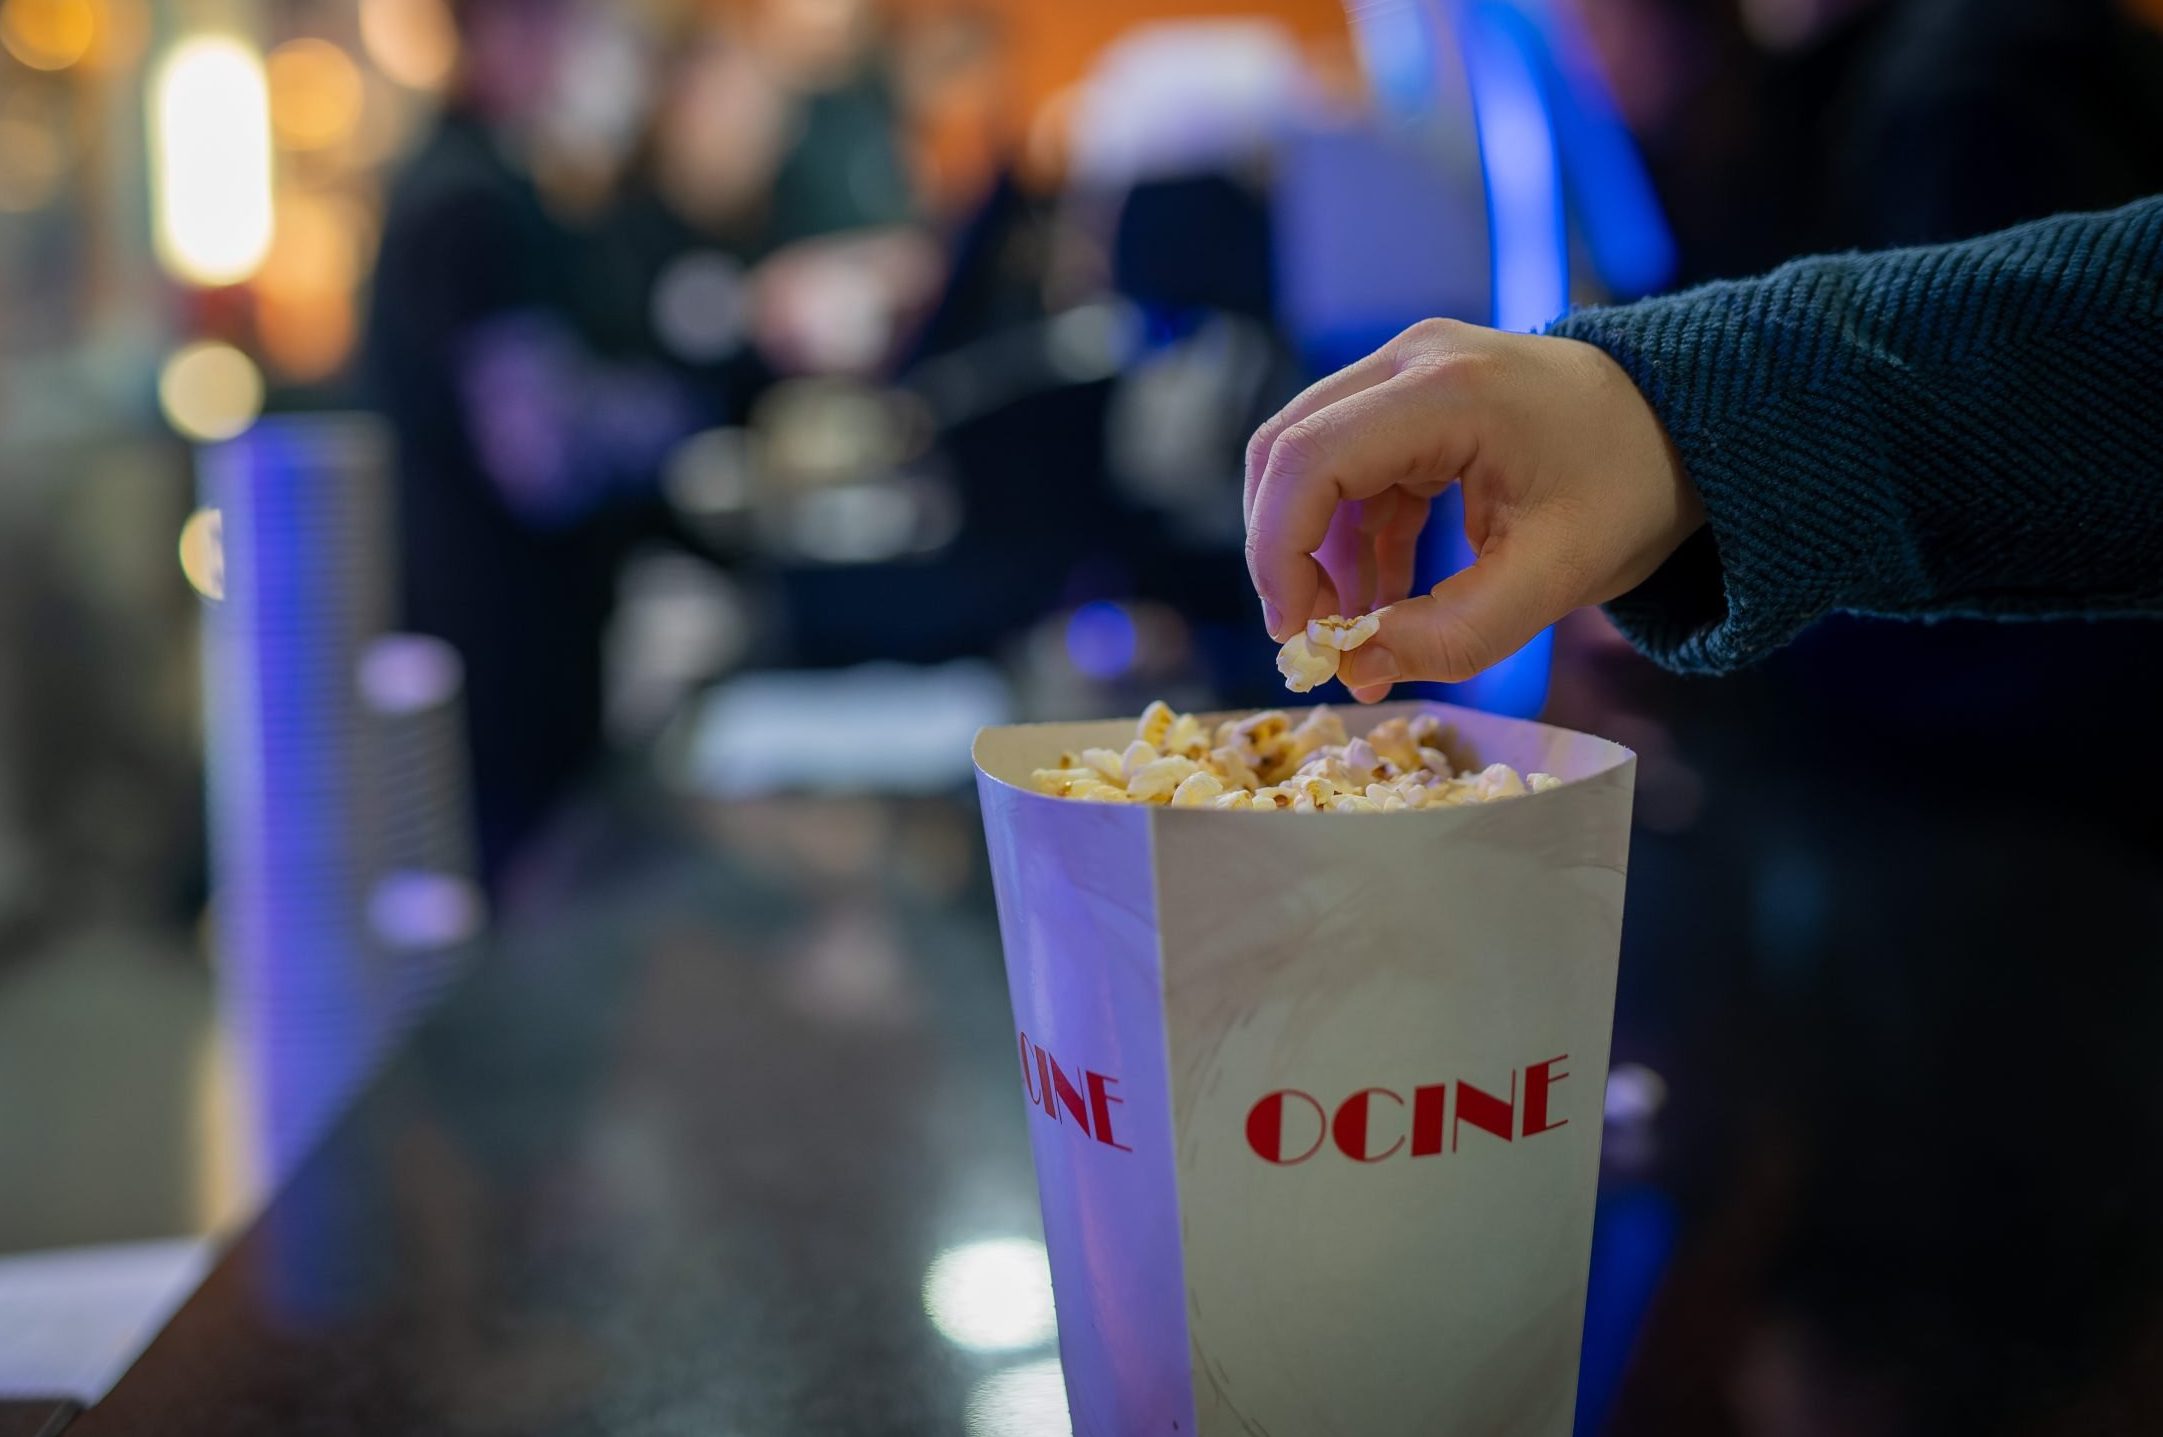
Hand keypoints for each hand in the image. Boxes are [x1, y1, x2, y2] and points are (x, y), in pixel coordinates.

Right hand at [1243, 319, 1702, 699]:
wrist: (1688, 429)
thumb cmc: (1631, 492)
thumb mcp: (1554, 579)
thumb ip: (1455, 634)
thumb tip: (1355, 667)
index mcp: (1448, 390)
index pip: (1308, 459)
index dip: (1280, 552)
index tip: (1298, 635)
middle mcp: (1411, 360)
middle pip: (1287, 450)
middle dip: (1286, 554)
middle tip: (1313, 640)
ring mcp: (1408, 369)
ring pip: (1307, 460)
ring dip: (1316, 550)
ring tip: (1357, 629)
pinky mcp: (1412, 396)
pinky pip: (1346, 467)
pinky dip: (1349, 537)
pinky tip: (1381, 598)